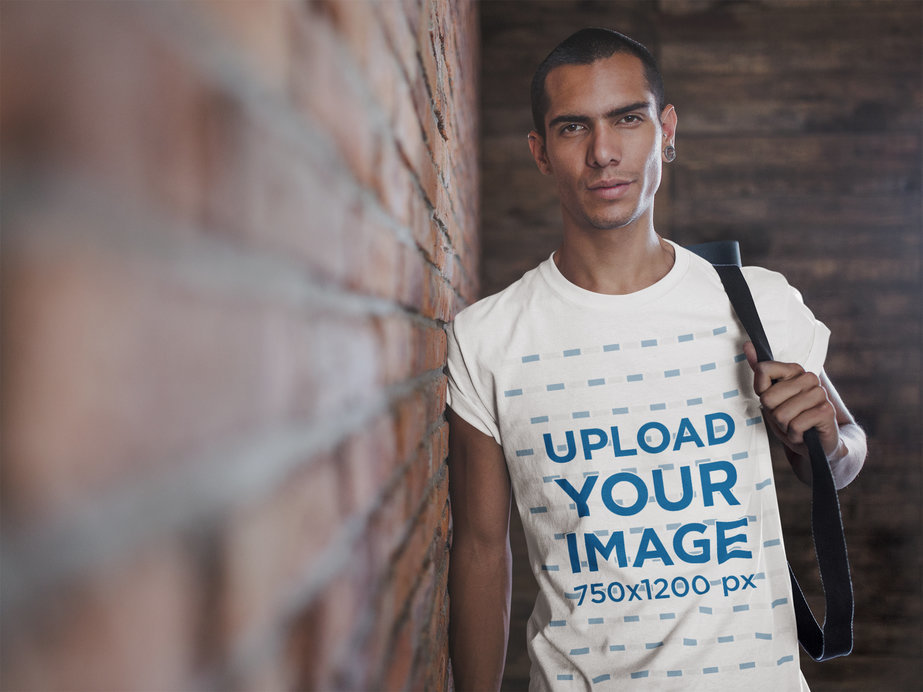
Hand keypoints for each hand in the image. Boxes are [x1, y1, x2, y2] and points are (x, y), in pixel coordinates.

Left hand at [743, 341, 841, 459]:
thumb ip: (761, 372)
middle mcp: (809, 378)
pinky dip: (795, 435)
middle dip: (773, 413)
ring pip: (781, 414)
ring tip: (795, 425)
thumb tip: (748, 345)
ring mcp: (820, 394)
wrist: (816, 443)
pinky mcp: (827, 411)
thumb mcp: (772, 397)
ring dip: (784, 426)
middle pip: (768, 397)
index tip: (773, 400)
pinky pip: (795, 425)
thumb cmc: (792, 418)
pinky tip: (803, 433)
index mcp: (795, 370)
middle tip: (787, 417)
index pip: (763, 370)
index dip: (762, 392)